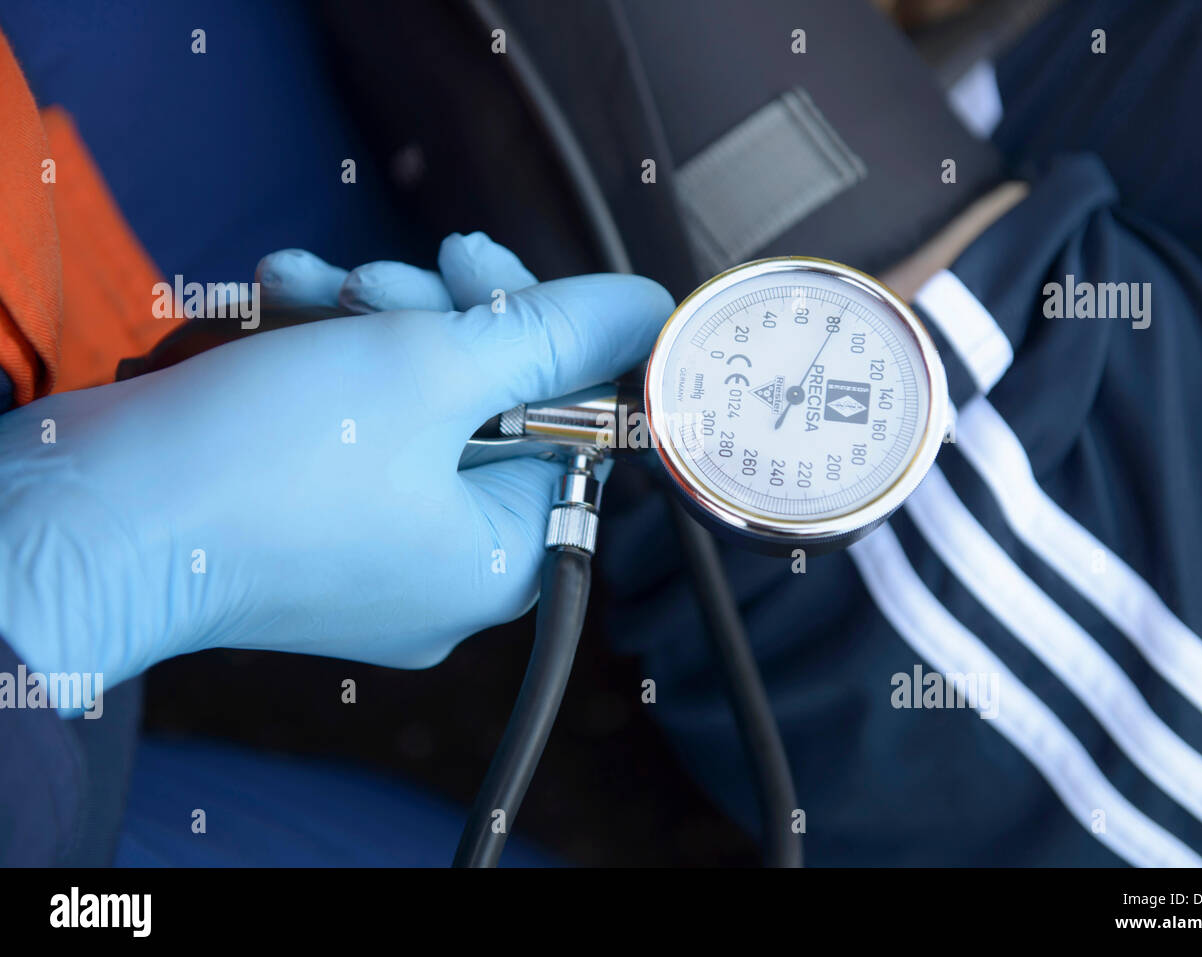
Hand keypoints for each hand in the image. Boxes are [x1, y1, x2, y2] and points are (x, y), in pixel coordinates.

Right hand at [0, 233, 671, 690]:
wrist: (87, 525)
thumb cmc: (259, 465)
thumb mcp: (431, 368)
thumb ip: (552, 333)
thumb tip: (645, 310)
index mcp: (506, 555)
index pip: (572, 423)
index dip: (534, 332)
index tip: (481, 270)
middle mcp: (449, 566)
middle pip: (490, 407)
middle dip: (436, 319)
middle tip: (389, 282)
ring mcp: (376, 550)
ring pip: (413, 401)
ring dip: (367, 322)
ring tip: (307, 287)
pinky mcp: (311, 521)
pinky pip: (351, 426)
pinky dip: (321, 356)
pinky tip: (277, 305)